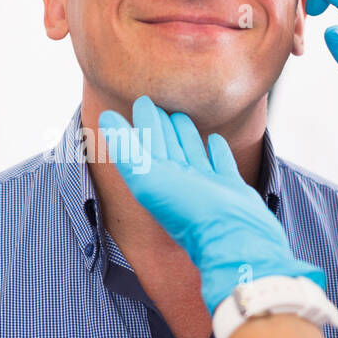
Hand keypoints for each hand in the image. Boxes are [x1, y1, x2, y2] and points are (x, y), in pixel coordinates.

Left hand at [98, 95, 327, 314]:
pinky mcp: (229, 187)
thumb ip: (125, 148)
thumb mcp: (147, 177)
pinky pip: (220, 163)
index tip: (140, 100)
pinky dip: (216, 150)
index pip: (148, 144)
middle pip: (167, 146)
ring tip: (180, 114)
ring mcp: (205, 184)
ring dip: (184, 134)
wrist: (232, 238)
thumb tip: (105, 117)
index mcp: (158, 178)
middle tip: (155, 101)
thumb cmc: (188, 211)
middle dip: (159, 125)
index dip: (142, 122)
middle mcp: (179, 181)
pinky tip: (215, 139)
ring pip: (191, 151)